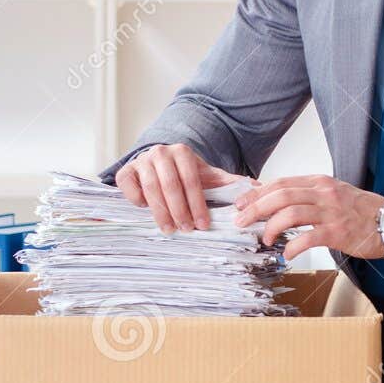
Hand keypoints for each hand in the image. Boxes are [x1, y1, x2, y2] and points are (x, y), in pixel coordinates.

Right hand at [114, 143, 244, 232]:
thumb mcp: (207, 177)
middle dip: (180, 211)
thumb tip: (257, 187)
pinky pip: (129, 187)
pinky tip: (146, 212)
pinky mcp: (126, 171)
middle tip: (187, 230)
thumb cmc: (185, 175)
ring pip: (151, 189)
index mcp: (183, 152)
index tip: (203, 225)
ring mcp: (141, 160)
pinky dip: (136, 200)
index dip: (197, 204)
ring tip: (170, 229)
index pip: (191, 180)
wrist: (158, 165)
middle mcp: (160, 152)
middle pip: (170, 186)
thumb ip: (229, 183)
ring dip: (161, 212)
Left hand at [233, 175, 383, 261]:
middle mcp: (324, 193)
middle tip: (241, 221)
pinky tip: (287, 254)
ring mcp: (332, 212)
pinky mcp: (338, 233)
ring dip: (271, 228)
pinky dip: (292, 247)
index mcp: (320, 182)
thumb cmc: (362, 212)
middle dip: (255, 208)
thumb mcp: (334, 194)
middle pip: (280, 196)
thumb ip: (309, 196)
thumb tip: (278, 204)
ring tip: (265, 239)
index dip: (257, 193)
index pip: (281, 183)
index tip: (241, 203)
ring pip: (290, 214)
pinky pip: (308, 238)